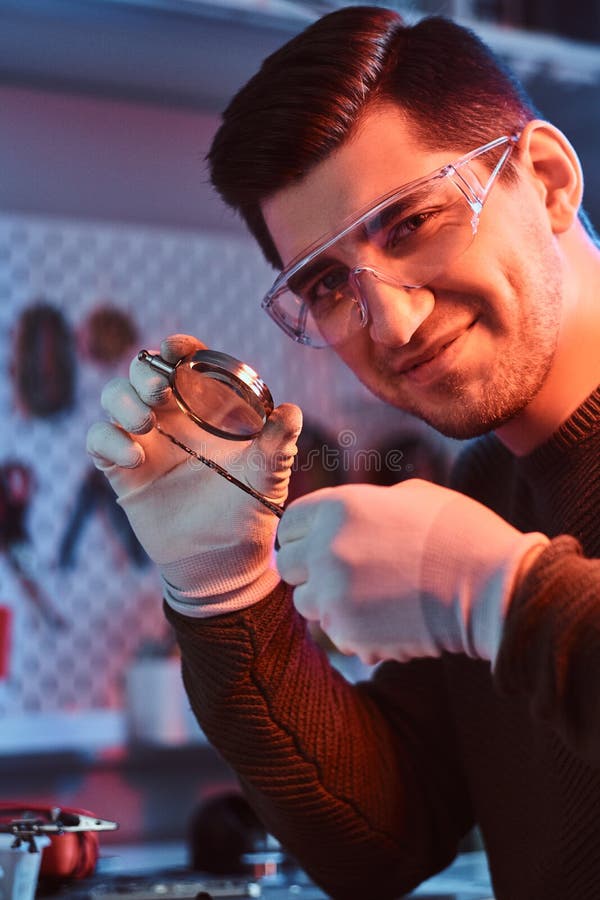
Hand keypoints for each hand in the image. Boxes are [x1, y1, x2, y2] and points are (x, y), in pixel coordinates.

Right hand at [86, 334, 301, 616]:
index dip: (179, 347)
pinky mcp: (122, 470)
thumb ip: (279, 443)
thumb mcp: (269, 475)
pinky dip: (107, 439)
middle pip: (140, 371)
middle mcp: (172, 417)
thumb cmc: (250, 510)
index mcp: (206, 407)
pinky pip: (97, 439)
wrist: (223, 560)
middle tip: (158, 390)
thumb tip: (292, 411)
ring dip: (121, 400)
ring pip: (113, 397)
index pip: (186, 361)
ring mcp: (144, 441)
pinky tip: (134, 459)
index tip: (178, 348)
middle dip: (142, 371)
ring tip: (145, 424)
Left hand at [276, 479, 547, 663]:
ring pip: (306, 604)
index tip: (320, 543)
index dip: (304, 533)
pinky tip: (388, 618)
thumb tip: (345, 518)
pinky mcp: (349, 634)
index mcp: (339, 508)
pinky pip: (333, 634)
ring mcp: (334, 595)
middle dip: (308, 569)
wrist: (491, 588)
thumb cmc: (460, 534)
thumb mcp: (411, 495)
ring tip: (370, 597)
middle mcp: (326, 549)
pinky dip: (353, 630)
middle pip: (286, 565)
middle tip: (343, 573)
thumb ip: (365, 504)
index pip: (289, 522)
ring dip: (328, 602)